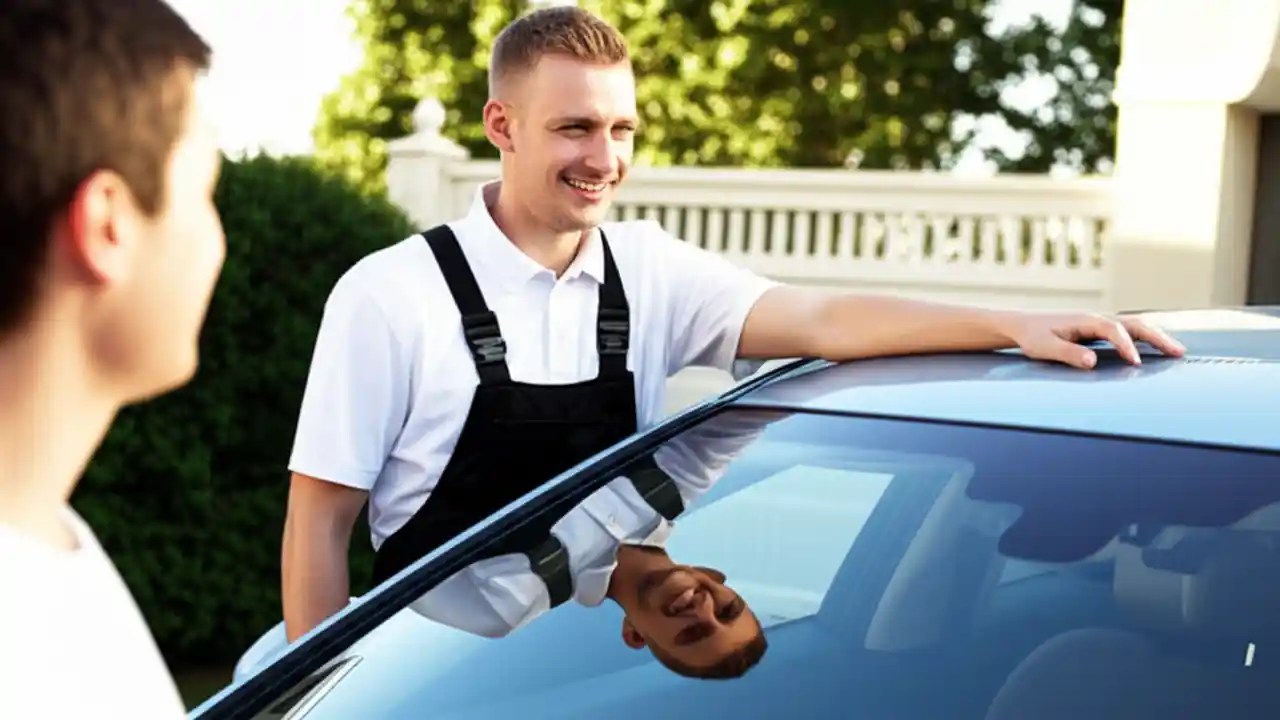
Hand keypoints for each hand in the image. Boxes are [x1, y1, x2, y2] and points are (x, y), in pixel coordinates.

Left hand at [1001, 312, 1185, 368]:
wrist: (1021, 324)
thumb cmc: (1031, 336)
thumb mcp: (1044, 347)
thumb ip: (1068, 353)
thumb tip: (1093, 361)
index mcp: (1085, 321)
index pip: (1113, 330)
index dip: (1127, 346)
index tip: (1136, 363)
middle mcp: (1096, 318)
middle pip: (1134, 324)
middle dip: (1157, 337)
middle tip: (1178, 353)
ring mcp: (1099, 322)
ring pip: (1134, 326)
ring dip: (1156, 337)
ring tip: (1177, 351)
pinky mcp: (1098, 329)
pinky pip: (1127, 331)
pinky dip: (1144, 338)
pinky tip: (1155, 348)